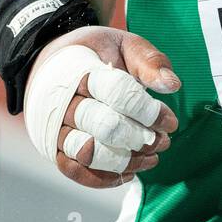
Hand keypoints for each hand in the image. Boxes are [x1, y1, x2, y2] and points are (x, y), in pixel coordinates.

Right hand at [24, 25, 180, 189]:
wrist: (50, 65)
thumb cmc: (94, 55)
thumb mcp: (123, 44)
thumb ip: (148, 60)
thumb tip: (171, 84)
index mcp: (82, 69)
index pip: (118, 93)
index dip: (148, 110)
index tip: (170, 121)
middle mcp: (64, 101)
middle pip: (105, 127)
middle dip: (140, 138)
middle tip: (163, 141)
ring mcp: (56, 127)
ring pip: (90, 153)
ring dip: (125, 161)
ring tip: (151, 157)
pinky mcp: (54, 148)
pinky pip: (75, 171)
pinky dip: (104, 178)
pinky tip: (129, 172)